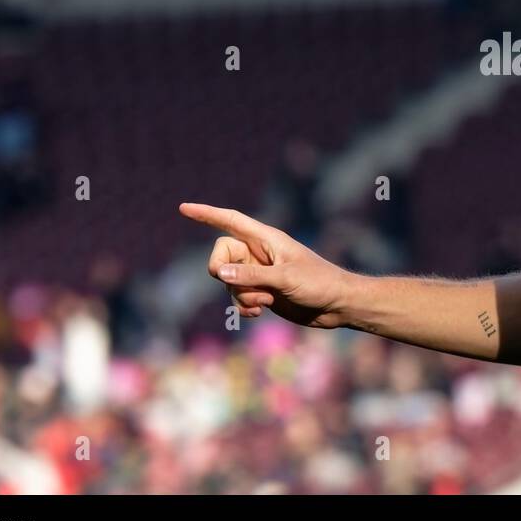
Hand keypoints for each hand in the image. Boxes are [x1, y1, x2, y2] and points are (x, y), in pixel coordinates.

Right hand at [179, 203, 355, 328]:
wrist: (337, 305)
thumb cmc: (319, 283)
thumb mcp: (285, 278)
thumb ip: (251, 275)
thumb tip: (218, 271)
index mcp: (266, 239)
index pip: (230, 221)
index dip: (207, 214)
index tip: (183, 208)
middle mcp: (259, 254)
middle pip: (221, 256)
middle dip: (224, 273)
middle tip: (240, 284)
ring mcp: (259, 273)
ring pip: (228, 282)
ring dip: (241, 295)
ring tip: (267, 301)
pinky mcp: (262, 292)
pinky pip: (237, 298)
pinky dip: (244, 306)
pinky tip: (260, 312)